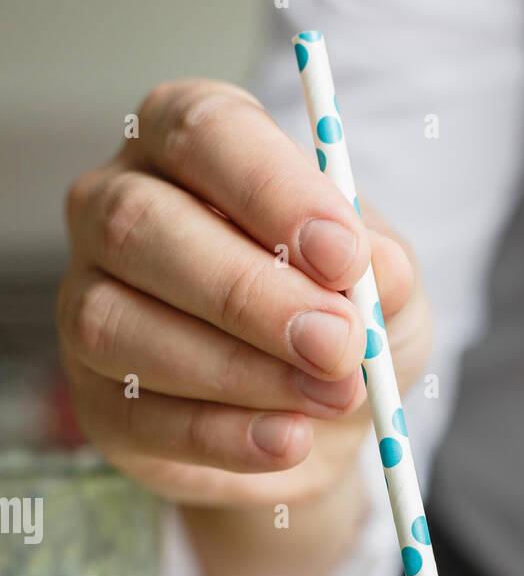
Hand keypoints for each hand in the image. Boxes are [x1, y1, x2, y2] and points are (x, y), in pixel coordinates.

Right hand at [57, 80, 430, 508]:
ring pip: (118, 325)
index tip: (344, 255)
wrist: (318, 421)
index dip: (272, 191)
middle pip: (142, 226)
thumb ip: (384, 274)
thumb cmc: (338, 320)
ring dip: (237, 371)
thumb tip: (382, 269)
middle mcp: (115, 208)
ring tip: (329, 399)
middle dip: (250, 294)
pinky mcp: (97, 400)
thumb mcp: (385, 288)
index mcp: (190, 143)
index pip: (204, 133)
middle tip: (338, 344)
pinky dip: (221, 436)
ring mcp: (86, 303)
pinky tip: (287, 441)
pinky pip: (135, 416)